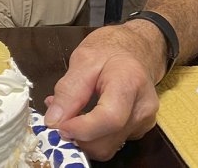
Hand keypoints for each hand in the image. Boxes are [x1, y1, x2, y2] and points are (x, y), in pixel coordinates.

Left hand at [43, 23, 165, 160]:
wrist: (138, 48)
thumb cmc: (110, 49)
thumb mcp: (83, 59)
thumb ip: (68, 90)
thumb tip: (53, 121)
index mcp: (129, 82)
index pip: (110, 118)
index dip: (81, 128)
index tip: (58, 125)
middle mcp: (142, 107)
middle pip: (107, 141)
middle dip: (77, 137)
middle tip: (58, 117)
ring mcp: (143, 122)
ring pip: (108, 148)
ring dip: (83, 138)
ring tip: (69, 114)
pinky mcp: (139, 130)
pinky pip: (111, 143)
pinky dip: (92, 136)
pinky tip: (84, 117)